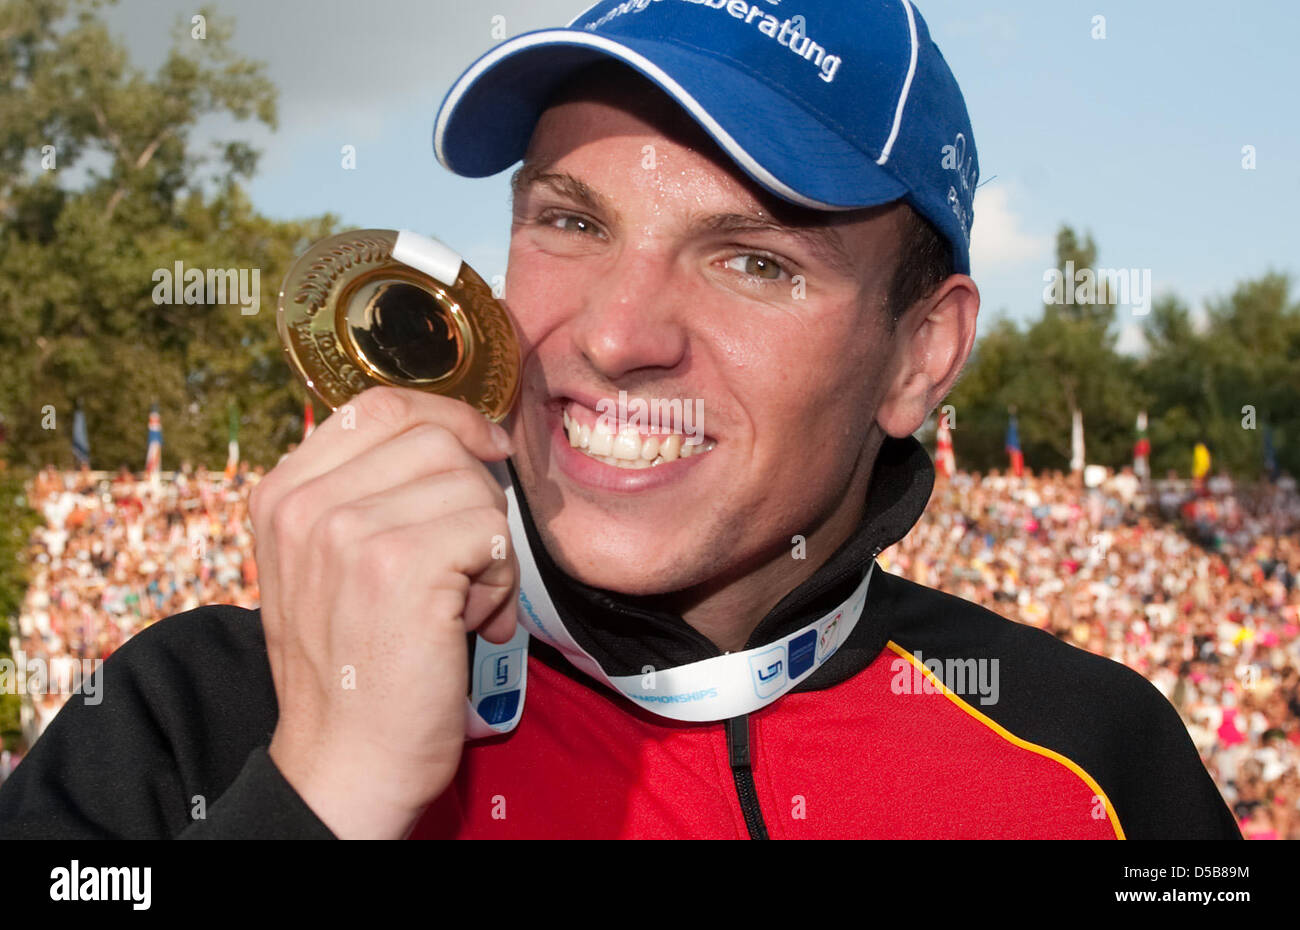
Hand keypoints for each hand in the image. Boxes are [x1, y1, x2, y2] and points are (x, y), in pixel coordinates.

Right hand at [250, 386, 516, 837]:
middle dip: (474, 498)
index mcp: (283, 492)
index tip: (485, 452)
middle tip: (467, 566)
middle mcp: (305, 503)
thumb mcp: (330, 564)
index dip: (448, 418)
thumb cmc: (355, 666)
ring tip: (461, 601)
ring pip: (471, 483)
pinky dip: (499, 579)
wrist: (345, 762)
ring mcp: (347, 530)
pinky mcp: (399, 565)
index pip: (380, 404)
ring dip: (489, 546)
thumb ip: (370, 495)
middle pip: (437, 437)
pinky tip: (469, 622)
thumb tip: (464, 435)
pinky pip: (490, 530)